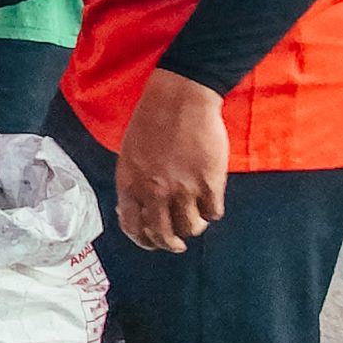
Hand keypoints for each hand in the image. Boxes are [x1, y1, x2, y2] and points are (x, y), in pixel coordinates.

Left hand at [115, 69, 229, 252]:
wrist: (180, 98)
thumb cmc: (152, 120)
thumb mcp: (129, 154)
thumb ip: (133, 182)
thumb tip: (137, 209)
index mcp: (130, 183)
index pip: (132, 227)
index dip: (143, 240)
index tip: (152, 241)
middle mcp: (154, 191)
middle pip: (163, 235)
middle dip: (170, 244)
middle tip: (177, 244)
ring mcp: (183, 189)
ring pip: (190, 228)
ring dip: (192, 227)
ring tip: (195, 219)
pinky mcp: (210, 183)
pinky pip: (213, 213)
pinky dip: (212, 212)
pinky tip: (210, 202)